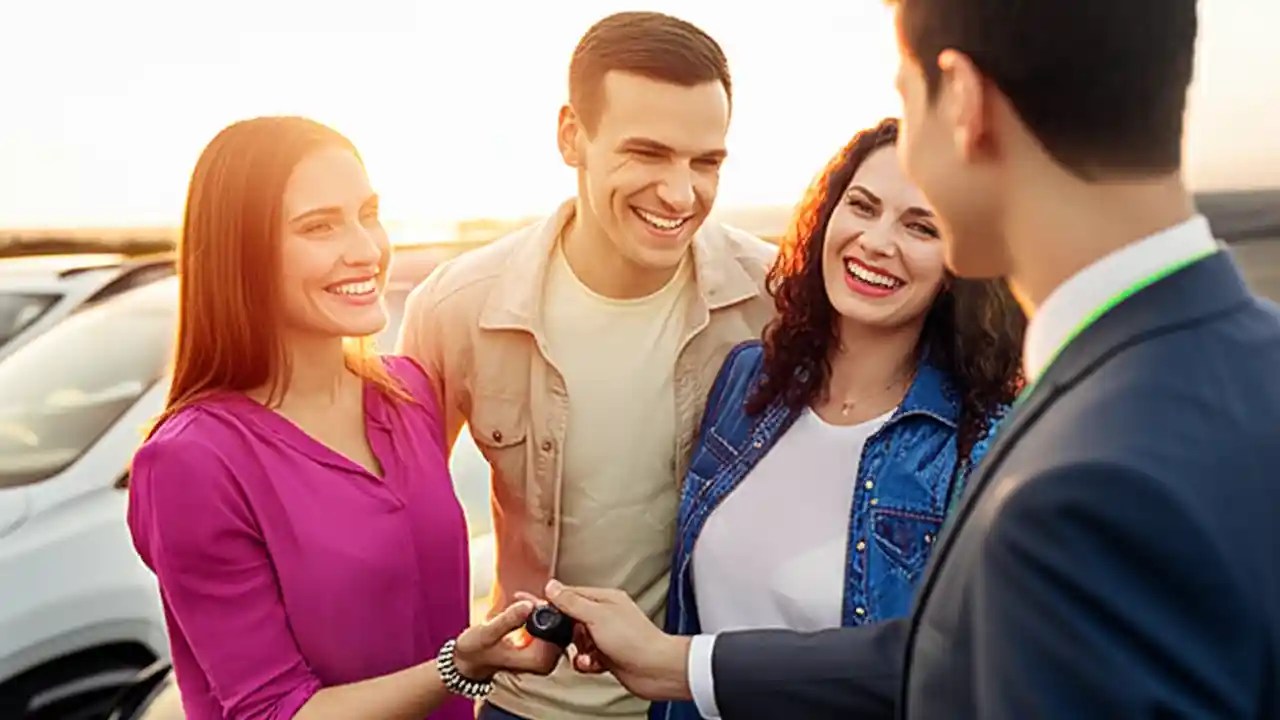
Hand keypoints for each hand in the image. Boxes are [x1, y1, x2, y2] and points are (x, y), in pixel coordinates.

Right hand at [452, 600, 561, 679]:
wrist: (469, 661)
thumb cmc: (475, 650)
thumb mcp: (487, 633)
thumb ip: (508, 620)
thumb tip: (530, 605)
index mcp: (540, 660)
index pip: (557, 624)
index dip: (543, 607)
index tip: (525, 599)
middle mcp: (549, 661)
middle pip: (560, 623)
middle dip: (542, 604)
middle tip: (521, 597)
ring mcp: (548, 656)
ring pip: (555, 622)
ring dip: (539, 607)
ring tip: (520, 600)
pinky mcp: (544, 649)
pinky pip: (549, 625)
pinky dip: (537, 613)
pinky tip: (522, 607)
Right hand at [542, 580, 692, 701]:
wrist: (655, 670)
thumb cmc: (634, 640)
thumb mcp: (597, 616)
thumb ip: (572, 601)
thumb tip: (552, 586)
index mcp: (605, 599)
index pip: (571, 594)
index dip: (553, 602)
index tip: (539, 610)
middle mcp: (606, 616)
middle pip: (572, 619)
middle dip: (565, 632)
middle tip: (565, 639)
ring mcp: (607, 636)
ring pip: (577, 641)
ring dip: (576, 650)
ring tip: (583, 654)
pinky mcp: (608, 656)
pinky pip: (586, 657)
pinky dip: (585, 662)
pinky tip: (591, 664)